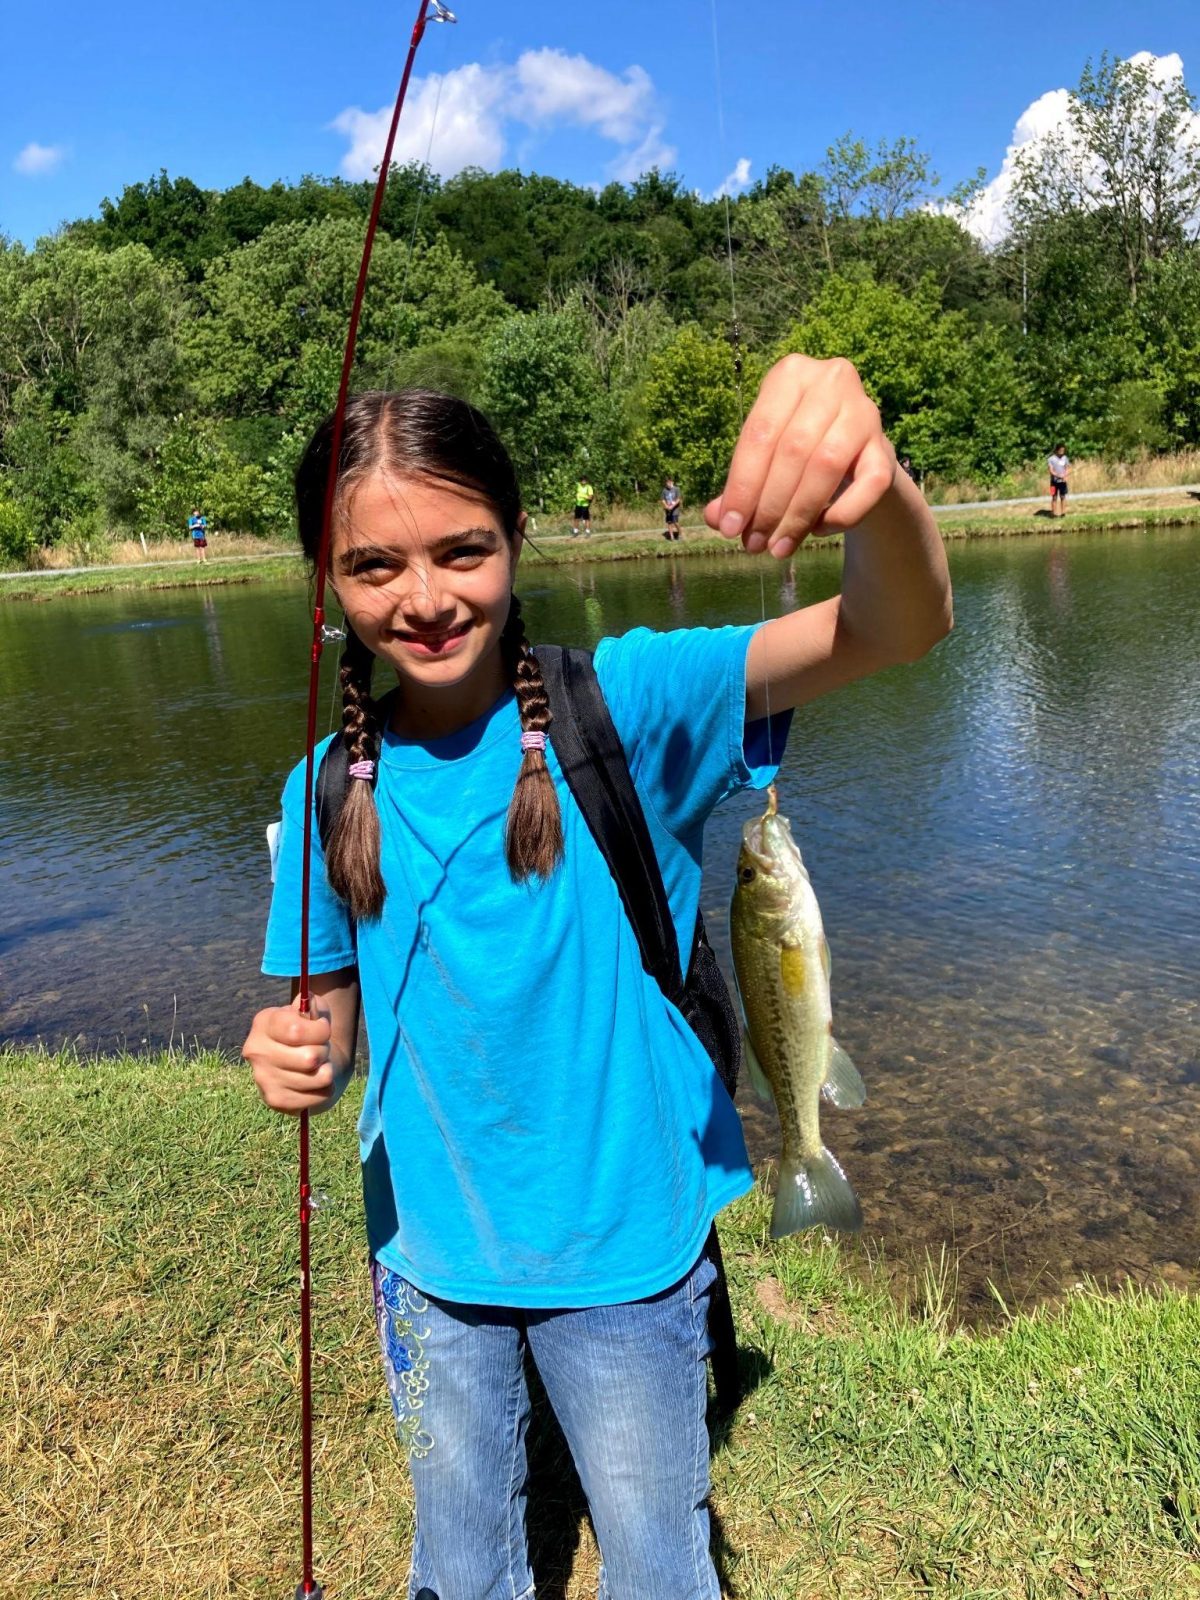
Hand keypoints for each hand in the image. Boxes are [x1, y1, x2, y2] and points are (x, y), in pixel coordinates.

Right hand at [243, 993, 337, 1115]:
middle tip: (320, 1049)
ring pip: (319, 1077)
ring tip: (318, 1064)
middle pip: (309, 1058)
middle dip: (324, 1051)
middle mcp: (256, 1052)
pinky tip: (315, 1082)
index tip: (324, 1028)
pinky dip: (326, 1088)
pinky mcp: (276, 1101)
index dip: (320, 1030)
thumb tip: (307, 1002)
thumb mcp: (311, 1011)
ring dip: (327, 1069)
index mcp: (263, 1023)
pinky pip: (320, 1095)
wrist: (305, 1063)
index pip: (296, 1031)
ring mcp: (263, 1079)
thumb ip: (311, 1004)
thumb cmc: (309, 1031)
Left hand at [705, 354, 896, 558]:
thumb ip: (739, 487)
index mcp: (790, 374)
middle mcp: (831, 380)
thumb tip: (716, 517)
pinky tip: (819, 530)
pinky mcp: (886, 446)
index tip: (730, 528)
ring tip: (779, 547)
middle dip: (769, 505)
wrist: (853, 457)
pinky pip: (869, 485)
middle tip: (754, 544)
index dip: (742, 485)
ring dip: (799, 514)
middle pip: (792, 450)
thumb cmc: (796, 454)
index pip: (759, 433)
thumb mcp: (764, 461)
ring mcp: (865, 410)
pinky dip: (842, 514)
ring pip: (827, 465)